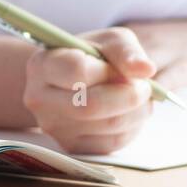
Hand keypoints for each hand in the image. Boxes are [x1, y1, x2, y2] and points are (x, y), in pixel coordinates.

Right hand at [23, 27, 155, 153]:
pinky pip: (112, 143)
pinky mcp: (71, 146)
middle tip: (145, 87)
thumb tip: (146, 70)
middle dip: (129, 96)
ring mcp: (53, 127)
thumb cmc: (91, 57)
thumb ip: (126, 51)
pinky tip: (129, 113)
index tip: (126, 70)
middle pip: (91, 106)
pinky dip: (132, 128)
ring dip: (137, 112)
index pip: (77, 71)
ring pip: (108, 126)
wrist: (69, 83)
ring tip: (139, 98)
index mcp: (42, 65)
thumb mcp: (108, 40)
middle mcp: (40, 99)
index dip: (110, 72)